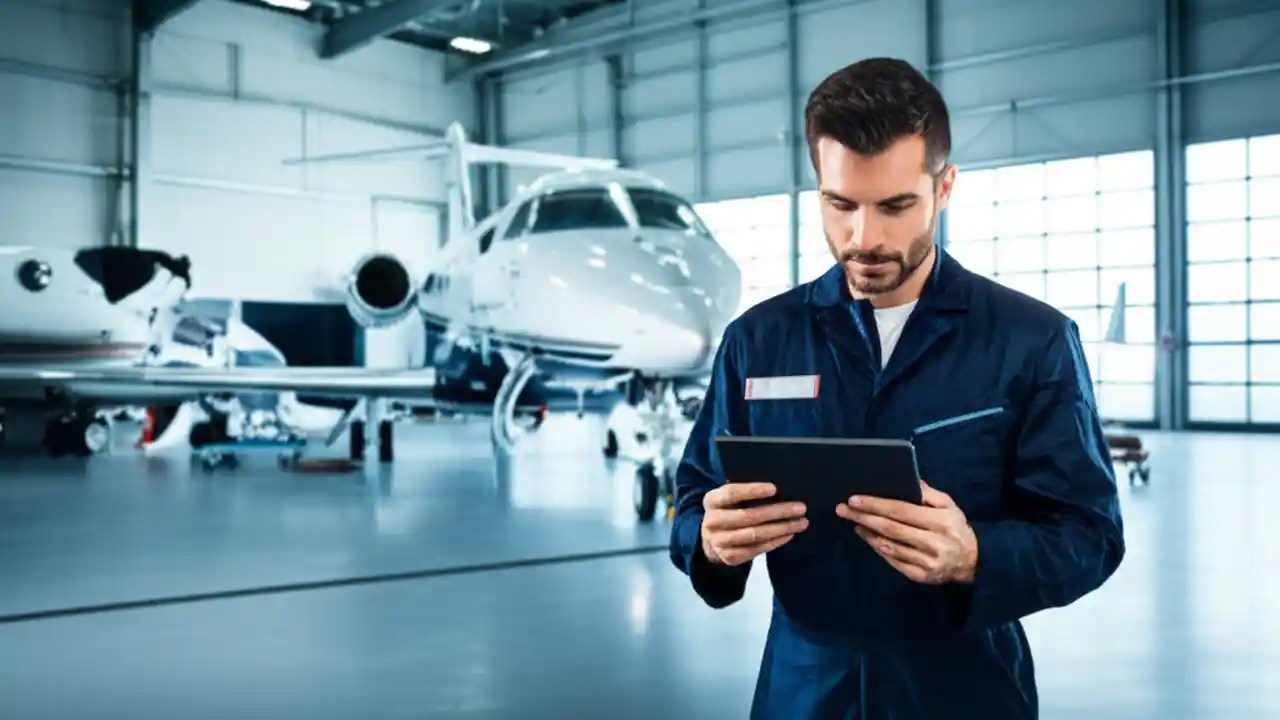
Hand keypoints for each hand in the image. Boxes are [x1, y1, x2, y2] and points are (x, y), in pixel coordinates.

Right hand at [700, 483, 807, 566]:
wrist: (711, 538)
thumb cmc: (729, 510)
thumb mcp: (729, 498)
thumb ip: (745, 491)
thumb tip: (778, 486)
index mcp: (711, 500)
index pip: (731, 493)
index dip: (752, 491)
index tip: (774, 488)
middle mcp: (712, 521)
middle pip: (747, 516)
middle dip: (777, 512)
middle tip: (800, 508)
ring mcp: (719, 541)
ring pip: (754, 535)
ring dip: (781, 528)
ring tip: (801, 522)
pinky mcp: (729, 557)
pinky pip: (756, 549)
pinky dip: (775, 542)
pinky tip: (789, 534)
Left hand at [835, 480, 977, 584]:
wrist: (972, 562)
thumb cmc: (955, 527)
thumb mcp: (949, 506)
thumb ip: (929, 494)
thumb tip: (910, 481)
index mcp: (940, 522)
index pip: (901, 511)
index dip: (876, 504)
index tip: (854, 499)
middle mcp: (933, 543)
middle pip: (891, 529)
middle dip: (864, 517)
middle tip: (843, 509)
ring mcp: (926, 562)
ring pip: (890, 546)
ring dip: (868, 533)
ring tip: (854, 521)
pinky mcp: (921, 576)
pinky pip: (894, 562)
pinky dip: (879, 550)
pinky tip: (869, 538)